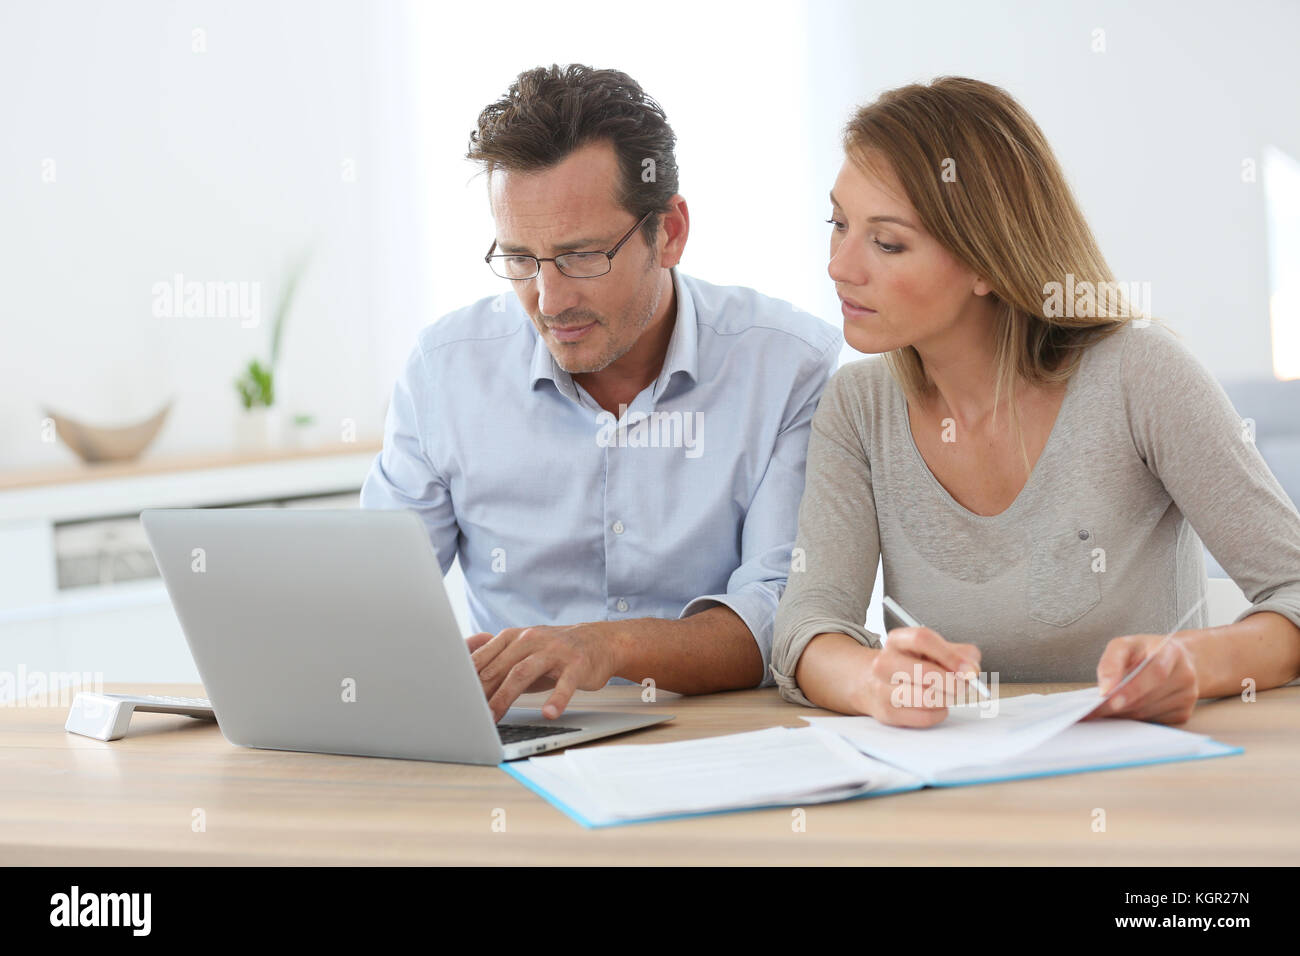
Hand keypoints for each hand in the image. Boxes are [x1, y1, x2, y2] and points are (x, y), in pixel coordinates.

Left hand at [466, 623, 620, 721]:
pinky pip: (565, 683)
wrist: (599, 641)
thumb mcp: (522, 651)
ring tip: (493, 718)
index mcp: (513, 637)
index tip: (452, 699)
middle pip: (499, 667)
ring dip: (505, 697)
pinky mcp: (577, 663)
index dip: (466, 680)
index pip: (483, 659)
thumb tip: (462, 680)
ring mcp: (554, 651)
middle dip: (480, 693)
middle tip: (466, 715)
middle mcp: (531, 639)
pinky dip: (556, 699)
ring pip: (523, 673)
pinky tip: (549, 713)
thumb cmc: (555, 651)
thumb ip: (495, 662)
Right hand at [850, 627, 981, 727]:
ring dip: (945, 699)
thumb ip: (961, 654)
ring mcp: (882, 688)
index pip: (922, 639)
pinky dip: (938, 713)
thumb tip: (971, 670)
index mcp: (898, 640)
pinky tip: (937, 706)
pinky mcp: (885, 712)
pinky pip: (922, 717)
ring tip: (948, 695)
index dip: (950, 655)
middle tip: (962, 686)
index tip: (968, 669)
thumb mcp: (935, 650)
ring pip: (923, 698)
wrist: (873, 682)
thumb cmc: (913, 665)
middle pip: (923, 672)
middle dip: (951, 682)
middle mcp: (885, 661)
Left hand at [1086, 634, 1198, 724]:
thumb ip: (1111, 662)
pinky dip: (1134, 719)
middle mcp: (1185, 674)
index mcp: (1171, 651)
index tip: (1107, 696)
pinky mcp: (1184, 712)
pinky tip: (1122, 712)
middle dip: (1118, 704)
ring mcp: (1188, 696)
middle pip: (1150, 696)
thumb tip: (1104, 689)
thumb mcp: (1125, 645)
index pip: (1156, 672)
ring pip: (1149, 712)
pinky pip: (1154, 721)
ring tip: (1102, 710)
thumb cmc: (1144, 652)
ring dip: (1124, 713)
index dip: (1133, 687)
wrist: (1175, 660)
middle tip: (1093, 709)